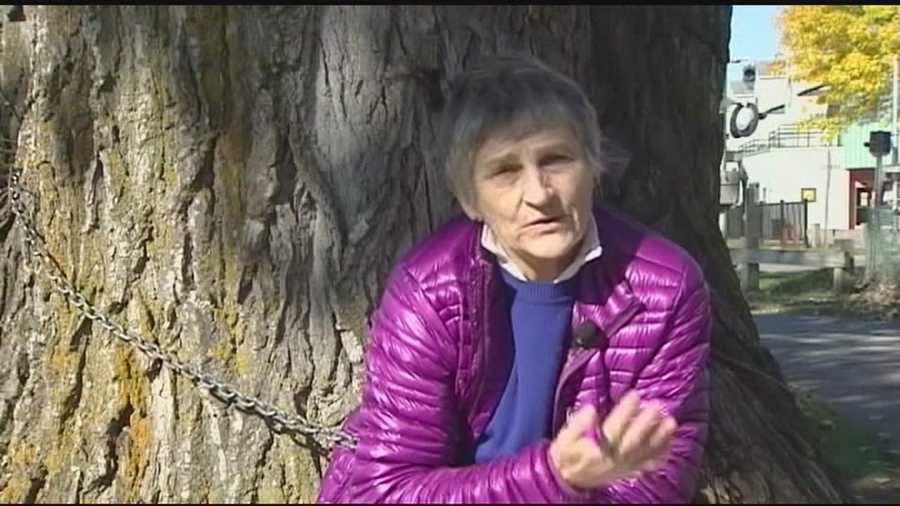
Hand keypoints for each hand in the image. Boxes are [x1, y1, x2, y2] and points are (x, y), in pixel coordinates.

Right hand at [548, 391, 677, 490]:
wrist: (569, 480)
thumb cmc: (566, 455)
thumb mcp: (564, 439)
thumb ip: (576, 424)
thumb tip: (590, 409)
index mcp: (597, 449)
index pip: (613, 428)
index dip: (625, 411)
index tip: (635, 395)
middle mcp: (614, 458)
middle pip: (633, 440)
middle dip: (647, 423)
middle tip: (657, 406)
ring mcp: (624, 466)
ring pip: (644, 452)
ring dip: (659, 437)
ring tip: (670, 422)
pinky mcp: (629, 470)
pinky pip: (648, 463)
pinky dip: (661, 454)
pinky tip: (670, 442)